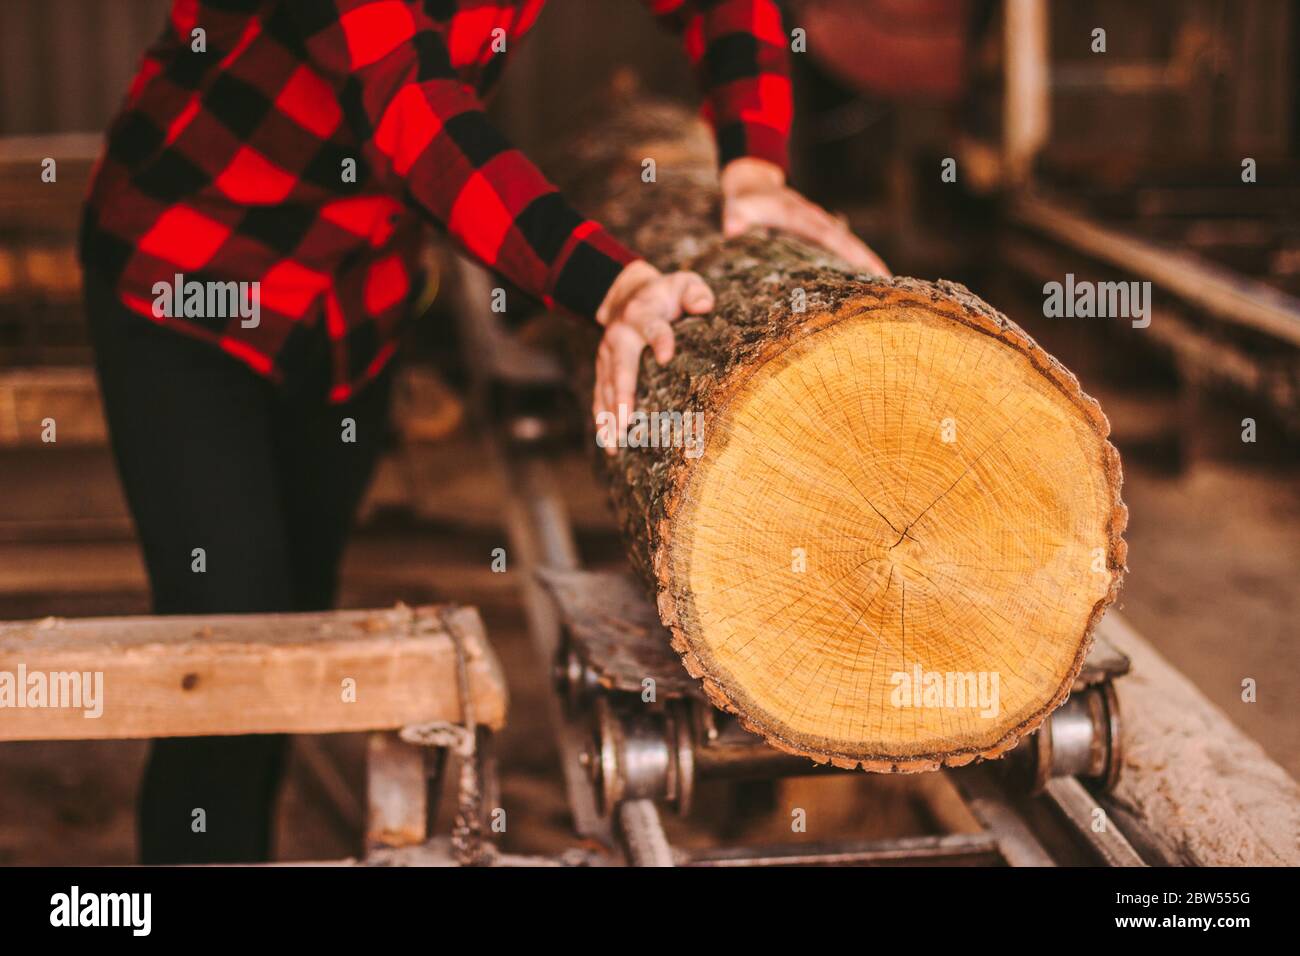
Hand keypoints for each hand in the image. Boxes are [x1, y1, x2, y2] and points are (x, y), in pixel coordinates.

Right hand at [592, 259, 713, 454]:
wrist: (626, 294)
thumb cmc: (665, 294)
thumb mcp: (682, 283)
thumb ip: (694, 291)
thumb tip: (704, 305)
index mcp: (643, 314)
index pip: (653, 327)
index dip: (661, 340)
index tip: (666, 356)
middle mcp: (620, 336)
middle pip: (621, 366)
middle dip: (622, 394)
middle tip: (626, 420)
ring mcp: (607, 355)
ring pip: (606, 386)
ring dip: (609, 414)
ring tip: (614, 442)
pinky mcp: (603, 369)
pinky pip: (600, 394)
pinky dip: (602, 418)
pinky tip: (607, 442)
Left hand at [720, 158, 890, 275]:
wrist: (752, 182)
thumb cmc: (745, 198)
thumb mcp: (737, 203)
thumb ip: (735, 215)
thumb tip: (732, 228)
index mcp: (802, 218)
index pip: (832, 238)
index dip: (852, 255)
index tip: (871, 270)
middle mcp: (817, 221)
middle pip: (850, 244)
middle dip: (870, 264)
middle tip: (891, 288)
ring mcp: (821, 226)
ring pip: (850, 246)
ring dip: (868, 265)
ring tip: (886, 291)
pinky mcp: (819, 234)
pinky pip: (842, 249)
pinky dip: (856, 263)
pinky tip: (866, 283)